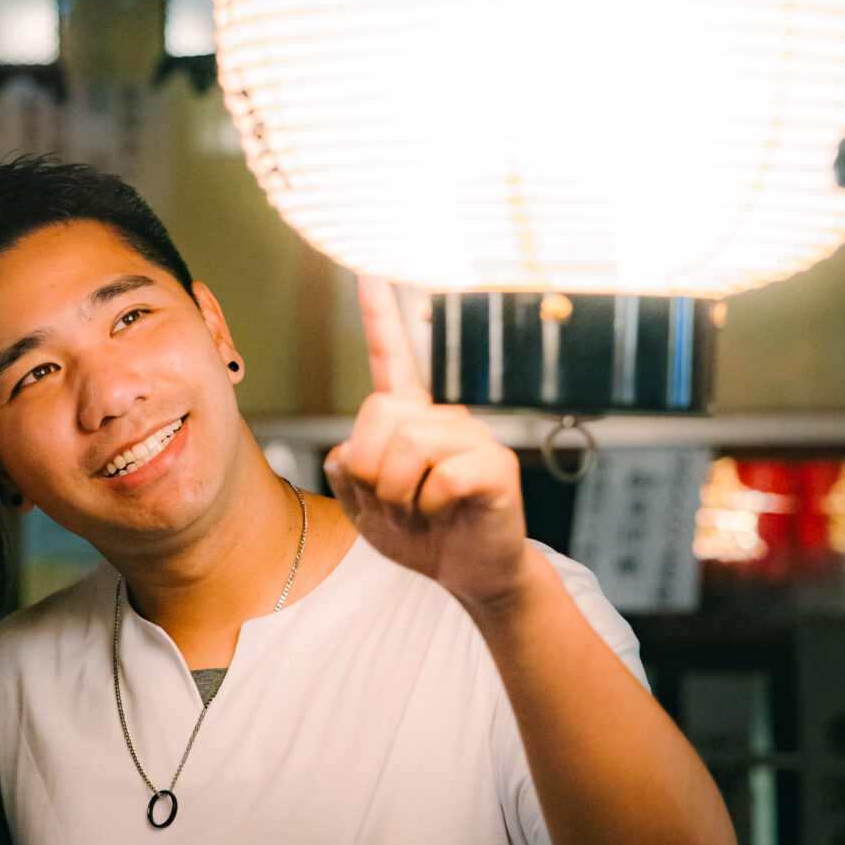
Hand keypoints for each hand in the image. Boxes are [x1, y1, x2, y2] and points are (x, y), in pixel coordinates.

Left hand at [324, 278, 528, 608]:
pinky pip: (442, 476)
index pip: (392, 357)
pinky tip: (448, 511)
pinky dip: (431, 506)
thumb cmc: (420, 534)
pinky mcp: (495, 465)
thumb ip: (348, 471)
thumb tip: (351, 450)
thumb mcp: (365, 505)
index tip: (369, 271)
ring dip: (400, 494)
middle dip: (372, 468)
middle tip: (394, 500)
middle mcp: (442, 416)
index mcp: (409, 417)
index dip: (380, 315)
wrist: (468, 572)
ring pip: (408, 446)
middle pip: (380, 412)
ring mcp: (472, 436)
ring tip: (421, 509)